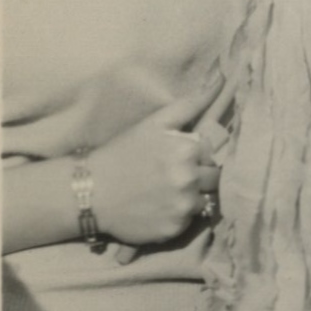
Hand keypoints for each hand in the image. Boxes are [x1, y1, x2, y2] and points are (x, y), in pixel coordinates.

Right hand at [83, 72, 223, 247]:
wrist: (89, 191)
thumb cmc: (123, 153)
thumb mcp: (153, 124)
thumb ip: (189, 105)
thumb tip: (221, 81)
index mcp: (189, 150)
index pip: (215, 155)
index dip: (200, 158)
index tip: (181, 160)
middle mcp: (189, 179)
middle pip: (215, 180)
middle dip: (199, 179)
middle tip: (172, 179)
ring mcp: (183, 206)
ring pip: (205, 202)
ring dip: (192, 199)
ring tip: (165, 195)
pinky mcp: (174, 229)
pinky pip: (190, 223)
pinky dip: (178, 218)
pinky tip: (158, 210)